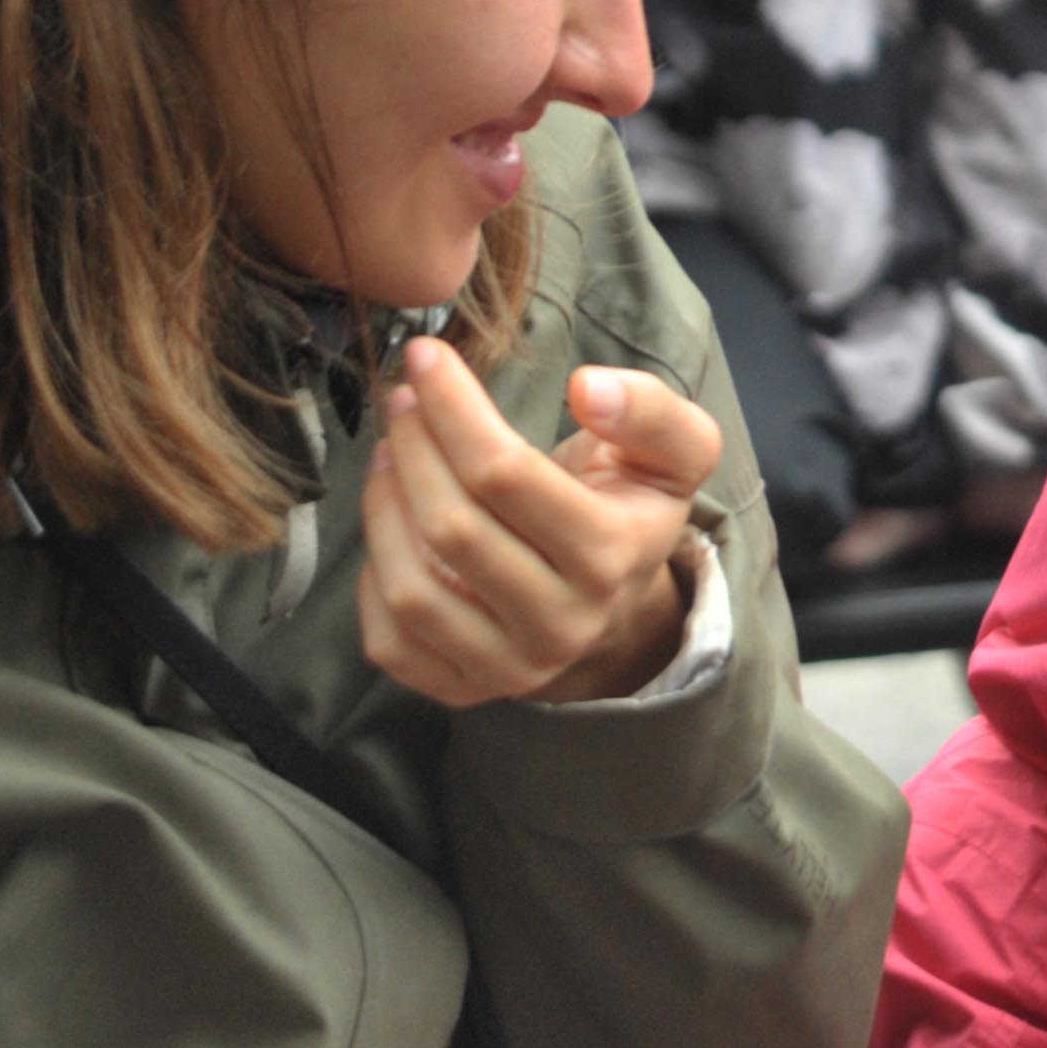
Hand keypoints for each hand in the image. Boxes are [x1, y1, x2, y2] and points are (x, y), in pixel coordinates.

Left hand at [361, 338, 720, 706]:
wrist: (617, 609)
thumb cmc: (628, 511)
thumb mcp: (673, 453)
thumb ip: (650, 409)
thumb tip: (587, 387)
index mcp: (612, 557)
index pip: (504, 473)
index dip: (453, 406)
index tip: (425, 358)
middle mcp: (561, 624)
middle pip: (453, 526)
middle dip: (414, 446)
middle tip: (402, 400)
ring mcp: (509, 667)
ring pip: (412, 588)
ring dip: (384, 508)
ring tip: (390, 456)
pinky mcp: (462, 690)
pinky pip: (389, 641)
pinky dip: (373, 579)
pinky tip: (393, 529)